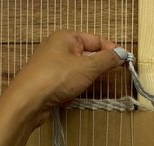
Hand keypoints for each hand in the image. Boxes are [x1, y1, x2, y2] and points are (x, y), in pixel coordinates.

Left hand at [8, 30, 123, 110]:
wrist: (28, 101)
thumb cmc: (57, 78)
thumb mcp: (87, 67)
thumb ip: (107, 59)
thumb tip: (123, 54)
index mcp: (66, 37)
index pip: (96, 40)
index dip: (111, 50)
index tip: (125, 60)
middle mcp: (57, 47)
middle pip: (87, 53)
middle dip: (98, 65)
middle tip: (111, 74)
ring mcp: (51, 64)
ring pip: (78, 68)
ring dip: (87, 77)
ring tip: (89, 84)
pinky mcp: (48, 80)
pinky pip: (68, 80)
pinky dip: (75, 85)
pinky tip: (75, 93)